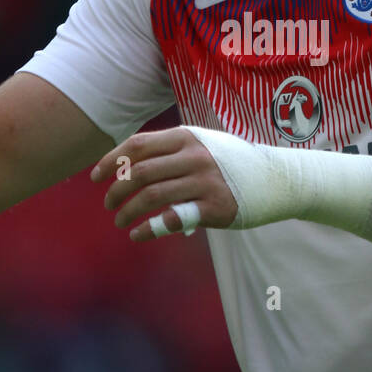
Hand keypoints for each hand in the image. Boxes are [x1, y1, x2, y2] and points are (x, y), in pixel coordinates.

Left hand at [90, 126, 237, 240]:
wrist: (276, 178)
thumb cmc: (231, 162)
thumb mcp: (203, 144)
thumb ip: (170, 149)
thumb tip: (126, 162)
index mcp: (187, 137)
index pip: (138, 145)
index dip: (111, 160)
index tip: (95, 177)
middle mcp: (194, 157)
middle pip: (140, 173)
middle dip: (116, 191)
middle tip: (108, 204)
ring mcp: (205, 182)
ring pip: (151, 196)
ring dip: (127, 211)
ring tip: (119, 221)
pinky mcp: (215, 208)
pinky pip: (172, 219)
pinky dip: (149, 229)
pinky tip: (137, 234)